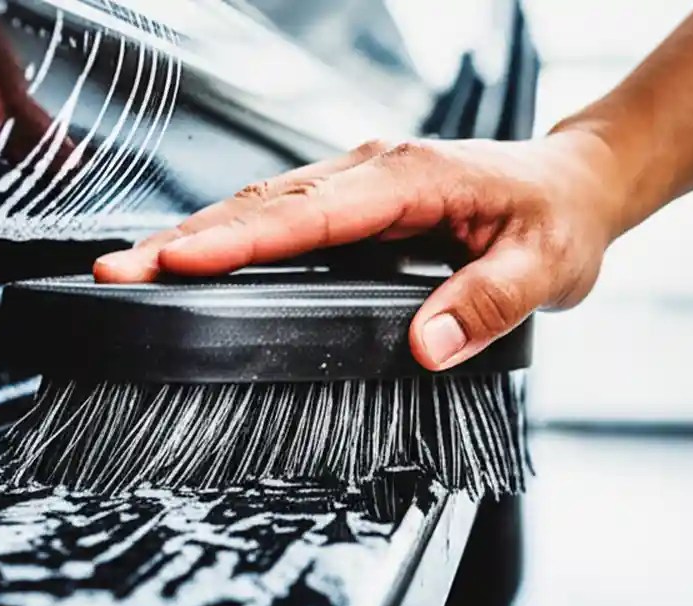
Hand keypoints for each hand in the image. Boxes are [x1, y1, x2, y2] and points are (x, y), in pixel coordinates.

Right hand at [94, 131, 624, 370]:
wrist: (574, 186)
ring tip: (134, 271)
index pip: (309, 215)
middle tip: (118, 273)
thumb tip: (423, 347)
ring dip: (195, 237)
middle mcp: (372, 171)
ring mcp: (357, 182)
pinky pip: (279, 216)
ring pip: (260, 207)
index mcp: (411, 179)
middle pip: (262, 206)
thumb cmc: (557, 220)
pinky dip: (228, 237)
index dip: (238, 242)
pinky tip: (194, 262)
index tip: (176, 264)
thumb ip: (485, 305)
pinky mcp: (352, 201)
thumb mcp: (544, 267)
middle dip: (184, 239)